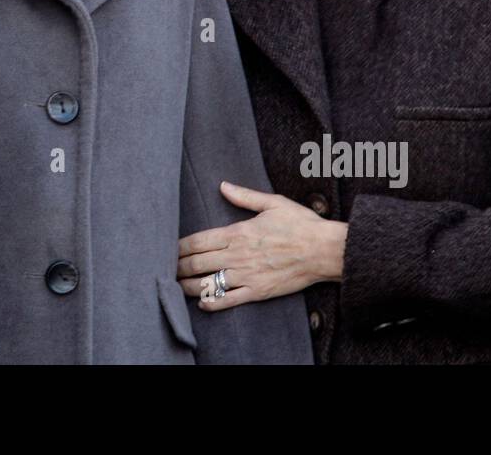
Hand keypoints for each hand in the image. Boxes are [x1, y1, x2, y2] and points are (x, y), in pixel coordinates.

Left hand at [176, 181, 347, 311]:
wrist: (324, 250)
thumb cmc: (300, 224)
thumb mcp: (273, 203)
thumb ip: (244, 196)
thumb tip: (223, 186)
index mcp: (238, 232)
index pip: (198, 241)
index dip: (179, 247)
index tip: (168, 249)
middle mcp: (238, 255)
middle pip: (197, 263)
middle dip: (178, 267)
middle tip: (166, 269)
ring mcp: (247, 275)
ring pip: (208, 284)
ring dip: (188, 286)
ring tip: (177, 285)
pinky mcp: (257, 292)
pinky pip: (228, 300)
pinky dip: (211, 303)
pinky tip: (201, 303)